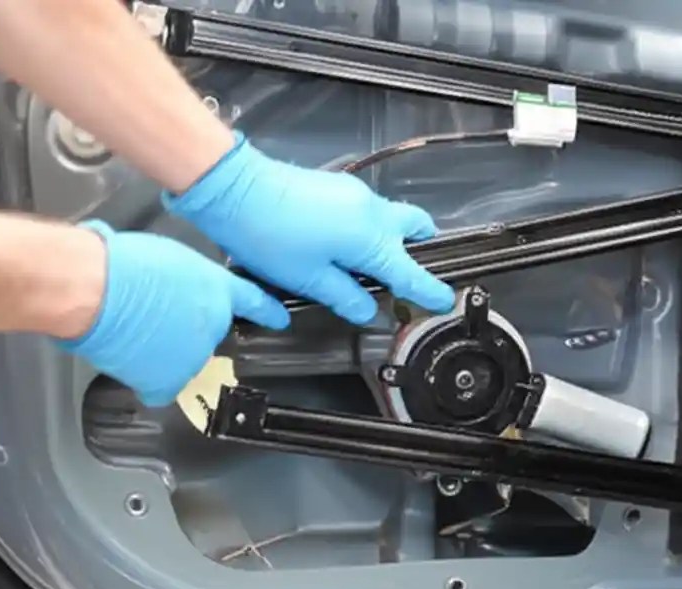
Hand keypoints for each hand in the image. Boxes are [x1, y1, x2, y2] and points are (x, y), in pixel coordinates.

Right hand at [56, 220, 287, 406]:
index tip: (279, 319)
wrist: (97, 290)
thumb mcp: (168, 258)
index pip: (251, 301)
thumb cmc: (121, 264)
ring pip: (184, 361)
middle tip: (151, 318)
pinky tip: (133, 362)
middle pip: (206, 334)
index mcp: (216, 289)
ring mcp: (195, 356)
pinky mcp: (169, 380)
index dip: (266, 311)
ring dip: (163, 354)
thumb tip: (174, 292)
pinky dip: (148, 379)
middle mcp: (214, 324)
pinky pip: (163, 387)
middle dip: (183, 330)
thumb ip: (184, 282)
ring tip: (134, 335)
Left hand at [162, 131, 454, 324]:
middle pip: (417, 228)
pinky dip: (369, 229)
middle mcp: (374, 213)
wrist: (235, 188)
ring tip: (366, 267)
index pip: (413, 272)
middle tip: (409, 274)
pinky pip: (369, 210)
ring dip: (391, 240)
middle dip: (422, 250)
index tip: (445, 302)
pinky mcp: (339, 185)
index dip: (431, 291)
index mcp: (372, 241)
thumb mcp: (308, 280)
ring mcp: (357, 194)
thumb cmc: (271, 238)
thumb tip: (368, 310)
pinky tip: (341, 246)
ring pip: (392, 217)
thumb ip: (345, 297)